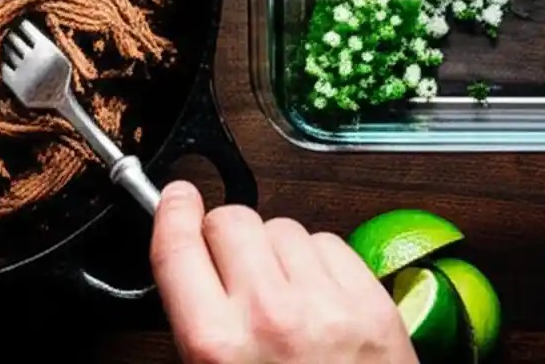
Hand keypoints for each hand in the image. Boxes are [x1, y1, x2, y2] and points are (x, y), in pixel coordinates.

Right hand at [150, 181, 416, 363]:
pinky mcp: (372, 304)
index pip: (176, 243)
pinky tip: (318, 298)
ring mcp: (325, 306)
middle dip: (225, 235)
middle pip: (232, 220)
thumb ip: (196, 323)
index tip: (176, 199)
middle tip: (231, 263)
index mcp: (216, 345)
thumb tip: (187, 261)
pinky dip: (319, 262)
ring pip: (283, 227)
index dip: (172, 210)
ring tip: (282, 293)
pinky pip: (329, 243)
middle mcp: (269, 316)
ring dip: (275, 251)